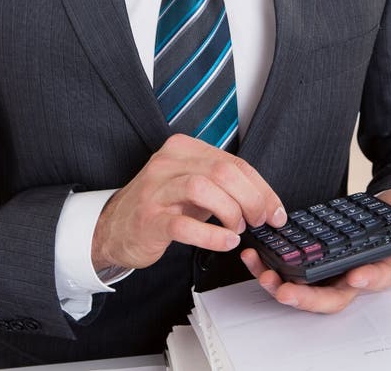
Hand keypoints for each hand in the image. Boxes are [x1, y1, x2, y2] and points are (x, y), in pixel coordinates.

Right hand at [91, 133, 286, 271]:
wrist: (115, 227)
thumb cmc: (161, 205)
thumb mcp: (193, 186)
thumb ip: (224, 185)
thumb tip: (266, 202)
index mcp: (184, 149)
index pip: (233, 161)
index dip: (260, 187)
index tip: (275, 210)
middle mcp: (169, 163)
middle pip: (222, 171)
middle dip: (251, 198)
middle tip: (260, 220)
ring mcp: (156, 190)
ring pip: (204, 188)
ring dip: (231, 212)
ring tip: (238, 228)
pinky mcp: (149, 219)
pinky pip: (184, 224)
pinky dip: (211, 235)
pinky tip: (225, 241)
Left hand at [241, 186, 390, 312]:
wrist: (389, 209)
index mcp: (386, 265)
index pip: (379, 278)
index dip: (368, 281)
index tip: (355, 277)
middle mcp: (358, 273)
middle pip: (333, 296)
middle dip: (307, 297)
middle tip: (285, 291)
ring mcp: (335, 269)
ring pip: (308, 289)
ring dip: (282, 285)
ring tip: (262, 274)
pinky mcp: (316, 259)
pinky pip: (293, 271)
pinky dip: (273, 266)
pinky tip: (256, 256)